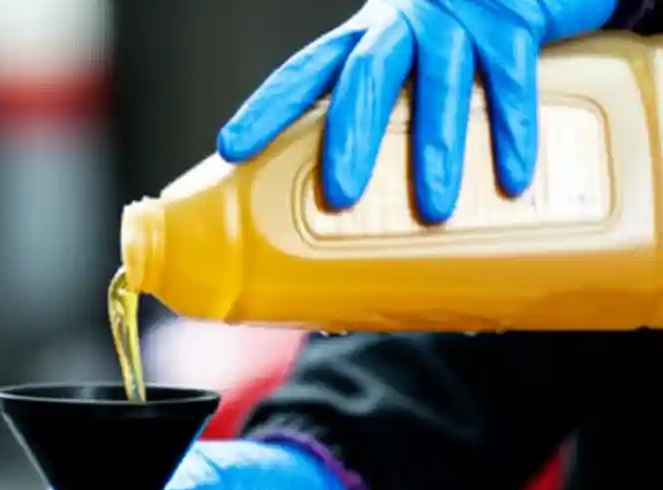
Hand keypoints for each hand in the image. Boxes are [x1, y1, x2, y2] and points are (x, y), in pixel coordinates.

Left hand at [216, 0, 615, 222]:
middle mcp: (402, 24)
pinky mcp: (511, 22)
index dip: (266, 108)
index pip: (305, 71)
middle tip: (341, 196)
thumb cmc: (452, 27)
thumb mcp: (405, 54)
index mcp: (365, 37)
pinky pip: (510, 81)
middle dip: (350, 137)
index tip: (232, 149)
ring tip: (434, 212)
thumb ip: (384, 110)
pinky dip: (512, 133)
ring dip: (435, 149)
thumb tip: (351, 203)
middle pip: (365, 78)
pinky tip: (512, 181)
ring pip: (439, 85)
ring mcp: (457, 20)